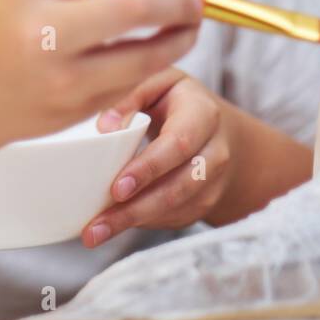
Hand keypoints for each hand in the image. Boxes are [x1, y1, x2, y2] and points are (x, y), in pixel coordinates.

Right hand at [0, 0, 203, 148]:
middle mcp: (44, 28)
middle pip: (138, 6)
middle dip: (179, 4)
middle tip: (196, 2)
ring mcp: (60, 76)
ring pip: (145, 55)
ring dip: (178, 40)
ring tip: (189, 29)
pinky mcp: (72, 112)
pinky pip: (127, 85)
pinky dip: (148, 69)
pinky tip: (152, 57)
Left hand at [81, 68, 239, 247]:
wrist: (225, 134)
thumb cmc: (183, 105)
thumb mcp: (163, 85)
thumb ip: (133, 100)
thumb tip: (105, 127)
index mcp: (204, 115)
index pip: (179, 145)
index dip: (149, 168)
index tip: (117, 188)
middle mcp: (215, 153)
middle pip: (177, 187)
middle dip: (135, 209)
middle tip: (96, 226)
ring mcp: (213, 183)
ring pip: (174, 209)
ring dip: (133, 223)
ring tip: (94, 233)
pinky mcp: (204, 204)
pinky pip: (173, 219)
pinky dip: (142, 224)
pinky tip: (113, 226)